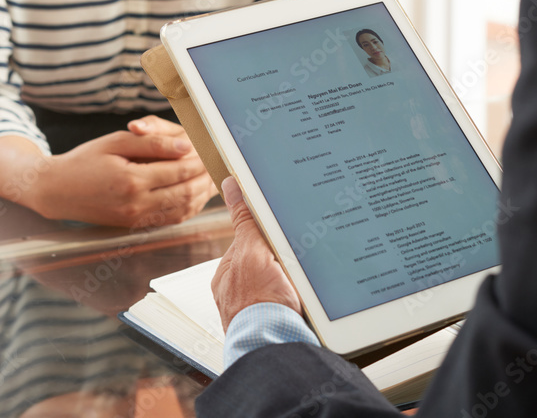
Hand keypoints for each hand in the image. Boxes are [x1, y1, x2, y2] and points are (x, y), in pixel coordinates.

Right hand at [34, 123, 215, 227]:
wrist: (56, 190)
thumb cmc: (84, 161)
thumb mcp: (115, 142)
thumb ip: (151, 143)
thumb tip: (184, 145)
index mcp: (132, 180)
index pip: (178, 170)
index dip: (198, 158)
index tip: (210, 147)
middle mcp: (136, 204)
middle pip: (185, 191)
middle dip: (204, 176)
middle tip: (216, 161)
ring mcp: (136, 219)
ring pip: (182, 209)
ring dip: (200, 193)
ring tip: (211, 176)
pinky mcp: (134, 226)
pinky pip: (170, 219)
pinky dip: (187, 207)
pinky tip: (194, 194)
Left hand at [212, 176, 301, 330]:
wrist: (274, 350)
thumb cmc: (260, 305)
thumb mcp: (254, 252)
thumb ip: (245, 221)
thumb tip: (232, 186)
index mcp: (228, 275)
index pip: (249, 242)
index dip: (268, 237)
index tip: (283, 239)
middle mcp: (237, 295)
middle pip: (265, 264)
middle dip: (281, 263)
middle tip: (297, 267)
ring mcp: (255, 313)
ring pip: (279, 285)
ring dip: (292, 285)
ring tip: (304, 288)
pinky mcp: (274, 328)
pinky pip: (289, 306)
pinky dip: (298, 304)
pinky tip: (308, 306)